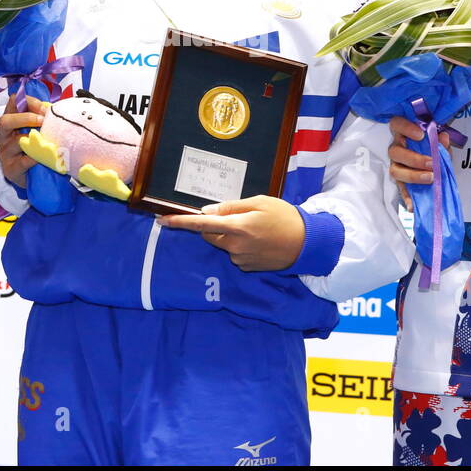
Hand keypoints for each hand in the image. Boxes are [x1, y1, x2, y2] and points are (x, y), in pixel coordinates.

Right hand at [0, 95, 44, 188]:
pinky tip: (41, 158)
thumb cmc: (34, 148)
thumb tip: (54, 111)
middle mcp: (3, 135)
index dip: (28, 102)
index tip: (45, 109)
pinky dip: (32, 159)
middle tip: (42, 120)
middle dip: (24, 118)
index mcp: (10, 122)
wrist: (32, 177)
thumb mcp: (37, 130)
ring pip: (14, 142)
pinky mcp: (10, 169)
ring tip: (46, 140)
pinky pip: (21, 162)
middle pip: (5, 121)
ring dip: (32, 139)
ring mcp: (5, 153)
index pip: (13, 103)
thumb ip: (42, 119)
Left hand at [160, 195, 303, 271]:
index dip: (180, 222)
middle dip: (213, 227)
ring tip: (255, 229)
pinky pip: (234, 254)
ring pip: (223, 245)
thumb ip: (231, 207)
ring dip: (229, 237)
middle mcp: (235, 246)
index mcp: (237, 227)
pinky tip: (259, 242)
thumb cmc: (285, 217)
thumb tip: (208, 212)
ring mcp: (240, 260)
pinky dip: (240, 247)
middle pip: (209, 236)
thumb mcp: (259, 202)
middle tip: (236, 217)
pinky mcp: (247, 268)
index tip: (163, 220)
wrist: (307, 243)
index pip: (201, 225)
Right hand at [388, 115, 452, 210]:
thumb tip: (443, 137)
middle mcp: (396, 149)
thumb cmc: (433, 150)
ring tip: (431, 178)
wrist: (434, 168)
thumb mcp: (440, 145)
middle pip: (395, 151)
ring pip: (395, 171)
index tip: (421, 135)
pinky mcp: (400, 182)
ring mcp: (396, 166)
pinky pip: (400, 190)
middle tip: (432, 163)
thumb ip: (441, 142)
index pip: (396, 124)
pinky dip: (407, 198)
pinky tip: (413, 205)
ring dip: (413, 175)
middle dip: (414, 158)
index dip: (405, 128)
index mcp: (404, 134)